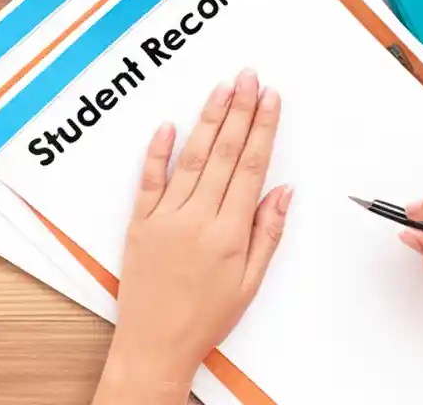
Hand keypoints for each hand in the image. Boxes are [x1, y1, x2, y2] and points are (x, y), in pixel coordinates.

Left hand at [93, 69, 291, 404]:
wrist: (154, 345)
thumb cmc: (205, 318)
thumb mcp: (250, 282)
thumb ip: (267, 232)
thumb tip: (283, 190)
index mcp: (229, 233)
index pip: (251, 167)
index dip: (263, 128)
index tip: (271, 99)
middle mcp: (196, 219)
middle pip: (224, 153)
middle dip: (240, 111)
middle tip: (249, 78)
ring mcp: (165, 218)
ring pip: (191, 158)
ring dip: (208, 120)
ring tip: (221, 89)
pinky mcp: (139, 222)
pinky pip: (149, 180)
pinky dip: (158, 151)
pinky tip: (169, 125)